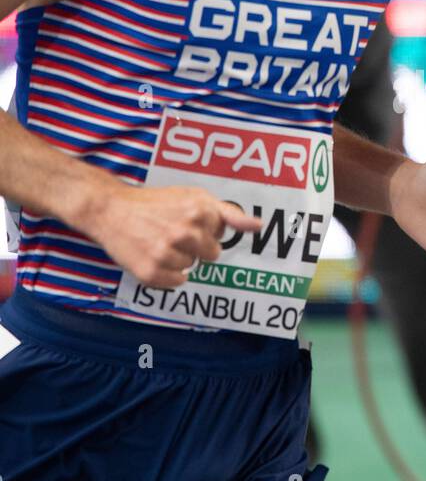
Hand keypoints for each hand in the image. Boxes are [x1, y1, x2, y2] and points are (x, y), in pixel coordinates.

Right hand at [90, 182, 261, 287]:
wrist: (111, 210)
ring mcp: (167, 253)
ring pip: (192, 268)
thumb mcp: (194, 197)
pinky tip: (152, 255)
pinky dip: (168, 274)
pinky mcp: (152, 272)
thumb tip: (259, 226)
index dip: (206, 231)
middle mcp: (185, 232)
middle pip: (212, 255)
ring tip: (158, 241)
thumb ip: (229, 214)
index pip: (221, 236)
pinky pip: (177, 282)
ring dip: (179, 259)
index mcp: (200, 211)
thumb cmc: (155, 203)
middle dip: (197, 247)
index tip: (187, 222)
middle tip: (173, 233)